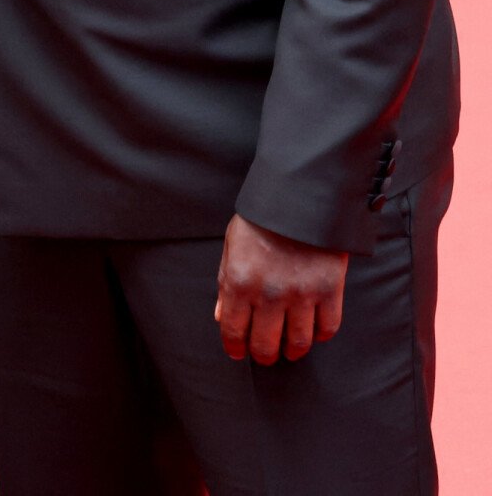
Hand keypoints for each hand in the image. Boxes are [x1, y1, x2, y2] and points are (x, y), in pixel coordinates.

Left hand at [215, 214, 347, 364]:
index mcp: (240, 281)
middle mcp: (269, 293)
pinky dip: (320, 335)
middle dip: (264, 355)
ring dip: (292, 351)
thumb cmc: (261, 219)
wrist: (300, 196)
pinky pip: (327, 328)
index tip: (238, 352)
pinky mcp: (330, 290)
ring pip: (298, 343)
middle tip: (266, 354)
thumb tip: (221, 317)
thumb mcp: (232, 244)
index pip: (233, 330)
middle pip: (266, 345)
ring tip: (290, 349)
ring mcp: (302, 294)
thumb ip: (225, 283)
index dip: (235, 347)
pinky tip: (313, 331)